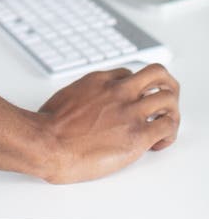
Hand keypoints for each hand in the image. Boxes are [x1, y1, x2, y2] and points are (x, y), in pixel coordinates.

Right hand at [37, 63, 180, 182]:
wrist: (49, 142)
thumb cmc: (49, 126)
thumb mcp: (65, 96)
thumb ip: (83, 96)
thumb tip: (84, 105)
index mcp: (100, 80)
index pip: (129, 75)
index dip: (135, 89)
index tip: (132, 103)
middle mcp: (119, 91)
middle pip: (157, 74)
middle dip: (166, 86)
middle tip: (163, 101)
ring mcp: (130, 111)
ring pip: (169, 98)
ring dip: (170, 112)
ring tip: (164, 125)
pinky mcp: (137, 135)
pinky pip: (167, 127)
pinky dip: (168, 135)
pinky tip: (157, 144)